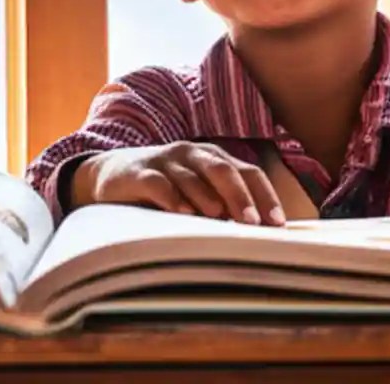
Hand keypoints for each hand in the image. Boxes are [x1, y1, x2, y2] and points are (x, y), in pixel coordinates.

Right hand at [71, 142, 285, 225]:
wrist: (111, 175)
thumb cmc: (165, 190)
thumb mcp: (197, 193)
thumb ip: (225, 206)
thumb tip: (262, 235)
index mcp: (214, 158)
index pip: (248, 172)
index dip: (265, 196)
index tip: (278, 224)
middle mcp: (192, 154)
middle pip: (223, 170)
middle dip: (241, 196)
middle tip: (253, 223)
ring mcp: (165, 160)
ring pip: (192, 176)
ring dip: (207, 197)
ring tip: (220, 217)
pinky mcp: (139, 172)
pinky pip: (158, 182)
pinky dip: (171, 197)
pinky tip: (181, 213)